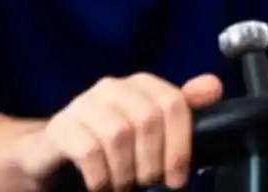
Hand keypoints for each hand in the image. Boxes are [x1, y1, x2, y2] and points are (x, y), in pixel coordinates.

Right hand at [26, 72, 223, 190]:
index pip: (173, 104)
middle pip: (147, 120)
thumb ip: (179, 111)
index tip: (177, 178)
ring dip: (125, 172)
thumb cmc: (109, 147)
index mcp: (140, 85)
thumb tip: (214, 86)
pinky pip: (88, 151)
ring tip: (122, 185)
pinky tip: (101, 186)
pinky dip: (101, 178)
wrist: (54, 156)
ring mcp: (82, 104)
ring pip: (118, 135)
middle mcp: (111, 88)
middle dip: (152, 162)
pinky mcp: (59, 127)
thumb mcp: (150, 131)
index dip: (180, 146)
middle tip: (146, 183)